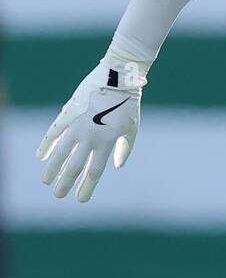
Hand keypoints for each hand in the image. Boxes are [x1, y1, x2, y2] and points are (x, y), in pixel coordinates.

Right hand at [36, 62, 141, 201]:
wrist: (118, 78)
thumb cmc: (129, 104)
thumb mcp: (132, 129)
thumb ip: (125, 149)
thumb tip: (117, 166)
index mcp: (107, 142)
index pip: (95, 172)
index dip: (86, 187)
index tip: (80, 199)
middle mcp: (91, 136)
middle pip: (75, 166)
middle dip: (66, 183)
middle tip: (58, 195)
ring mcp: (79, 124)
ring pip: (61, 152)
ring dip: (53, 168)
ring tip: (46, 181)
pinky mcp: (69, 112)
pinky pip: (55, 131)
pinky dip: (47, 144)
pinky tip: (40, 156)